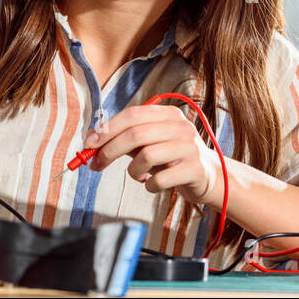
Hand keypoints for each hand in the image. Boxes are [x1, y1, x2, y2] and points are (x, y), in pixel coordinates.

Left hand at [85, 104, 222, 207]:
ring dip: (133, 170)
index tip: (90, 143)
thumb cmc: (172, 159)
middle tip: (96, 164)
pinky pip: (160, 179)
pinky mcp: (195, 169)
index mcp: (168, 114)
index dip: (107, 129)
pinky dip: (149, 185)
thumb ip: (127, 139)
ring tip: (138, 174)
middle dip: (110, 150)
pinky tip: (152, 184)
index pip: (132, 114)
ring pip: (146, 155)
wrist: (209, 177)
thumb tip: (94, 143)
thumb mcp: (151, 143)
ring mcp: (190, 147)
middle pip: (136, 134)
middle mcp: (180, 126)